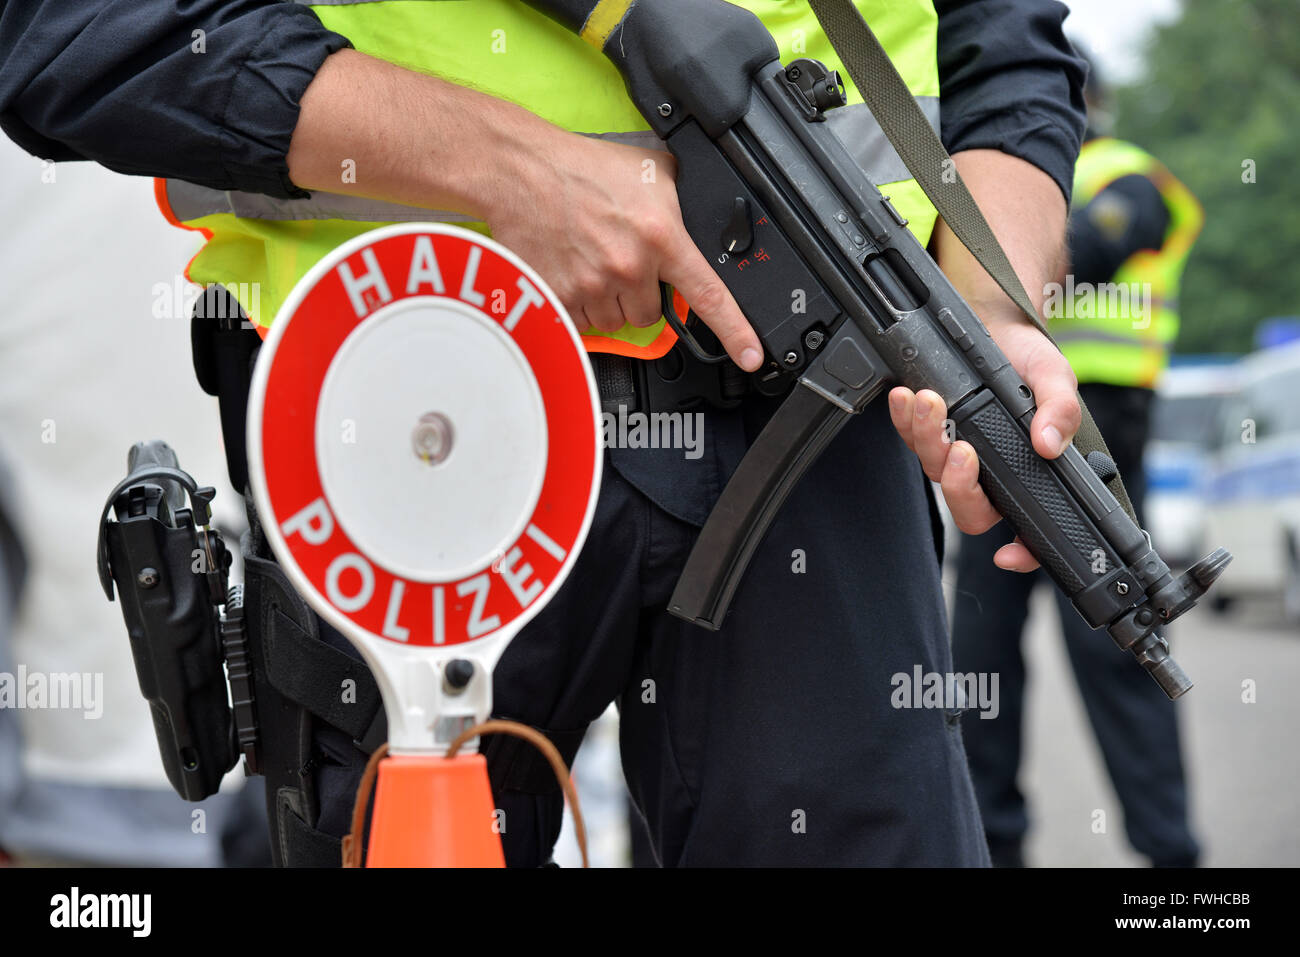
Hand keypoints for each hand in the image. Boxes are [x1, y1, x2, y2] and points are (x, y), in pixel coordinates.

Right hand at [486, 133, 763, 370]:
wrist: (522, 171)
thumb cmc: (582, 168)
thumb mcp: (650, 172)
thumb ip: (680, 201)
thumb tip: (700, 216)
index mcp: (660, 236)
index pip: (708, 295)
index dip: (735, 331)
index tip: (751, 356)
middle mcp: (629, 266)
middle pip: (651, 313)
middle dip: (640, 294)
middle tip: (622, 262)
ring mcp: (593, 285)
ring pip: (617, 321)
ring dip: (610, 302)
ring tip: (594, 262)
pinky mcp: (561, 297)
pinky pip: (583, 323)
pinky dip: (580, 306)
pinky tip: (574, 272)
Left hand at [887, 314, 1080, 571]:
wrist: (999, 327)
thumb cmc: (1031, 361)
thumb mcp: (1056, 379)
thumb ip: (1060, 411)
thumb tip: (1050, 445)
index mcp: (1027, 473)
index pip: (1028, 529)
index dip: (1021, 552)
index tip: (1006, 554)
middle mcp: (990, 474)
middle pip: (969, 508)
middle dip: (959, 483)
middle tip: (961, 448)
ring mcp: (955, 456)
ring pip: (934, 470)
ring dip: (928, 439)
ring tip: (931, 401)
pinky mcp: (927, 432)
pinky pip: (910, 438)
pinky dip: (905, 419)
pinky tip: (907, 397)